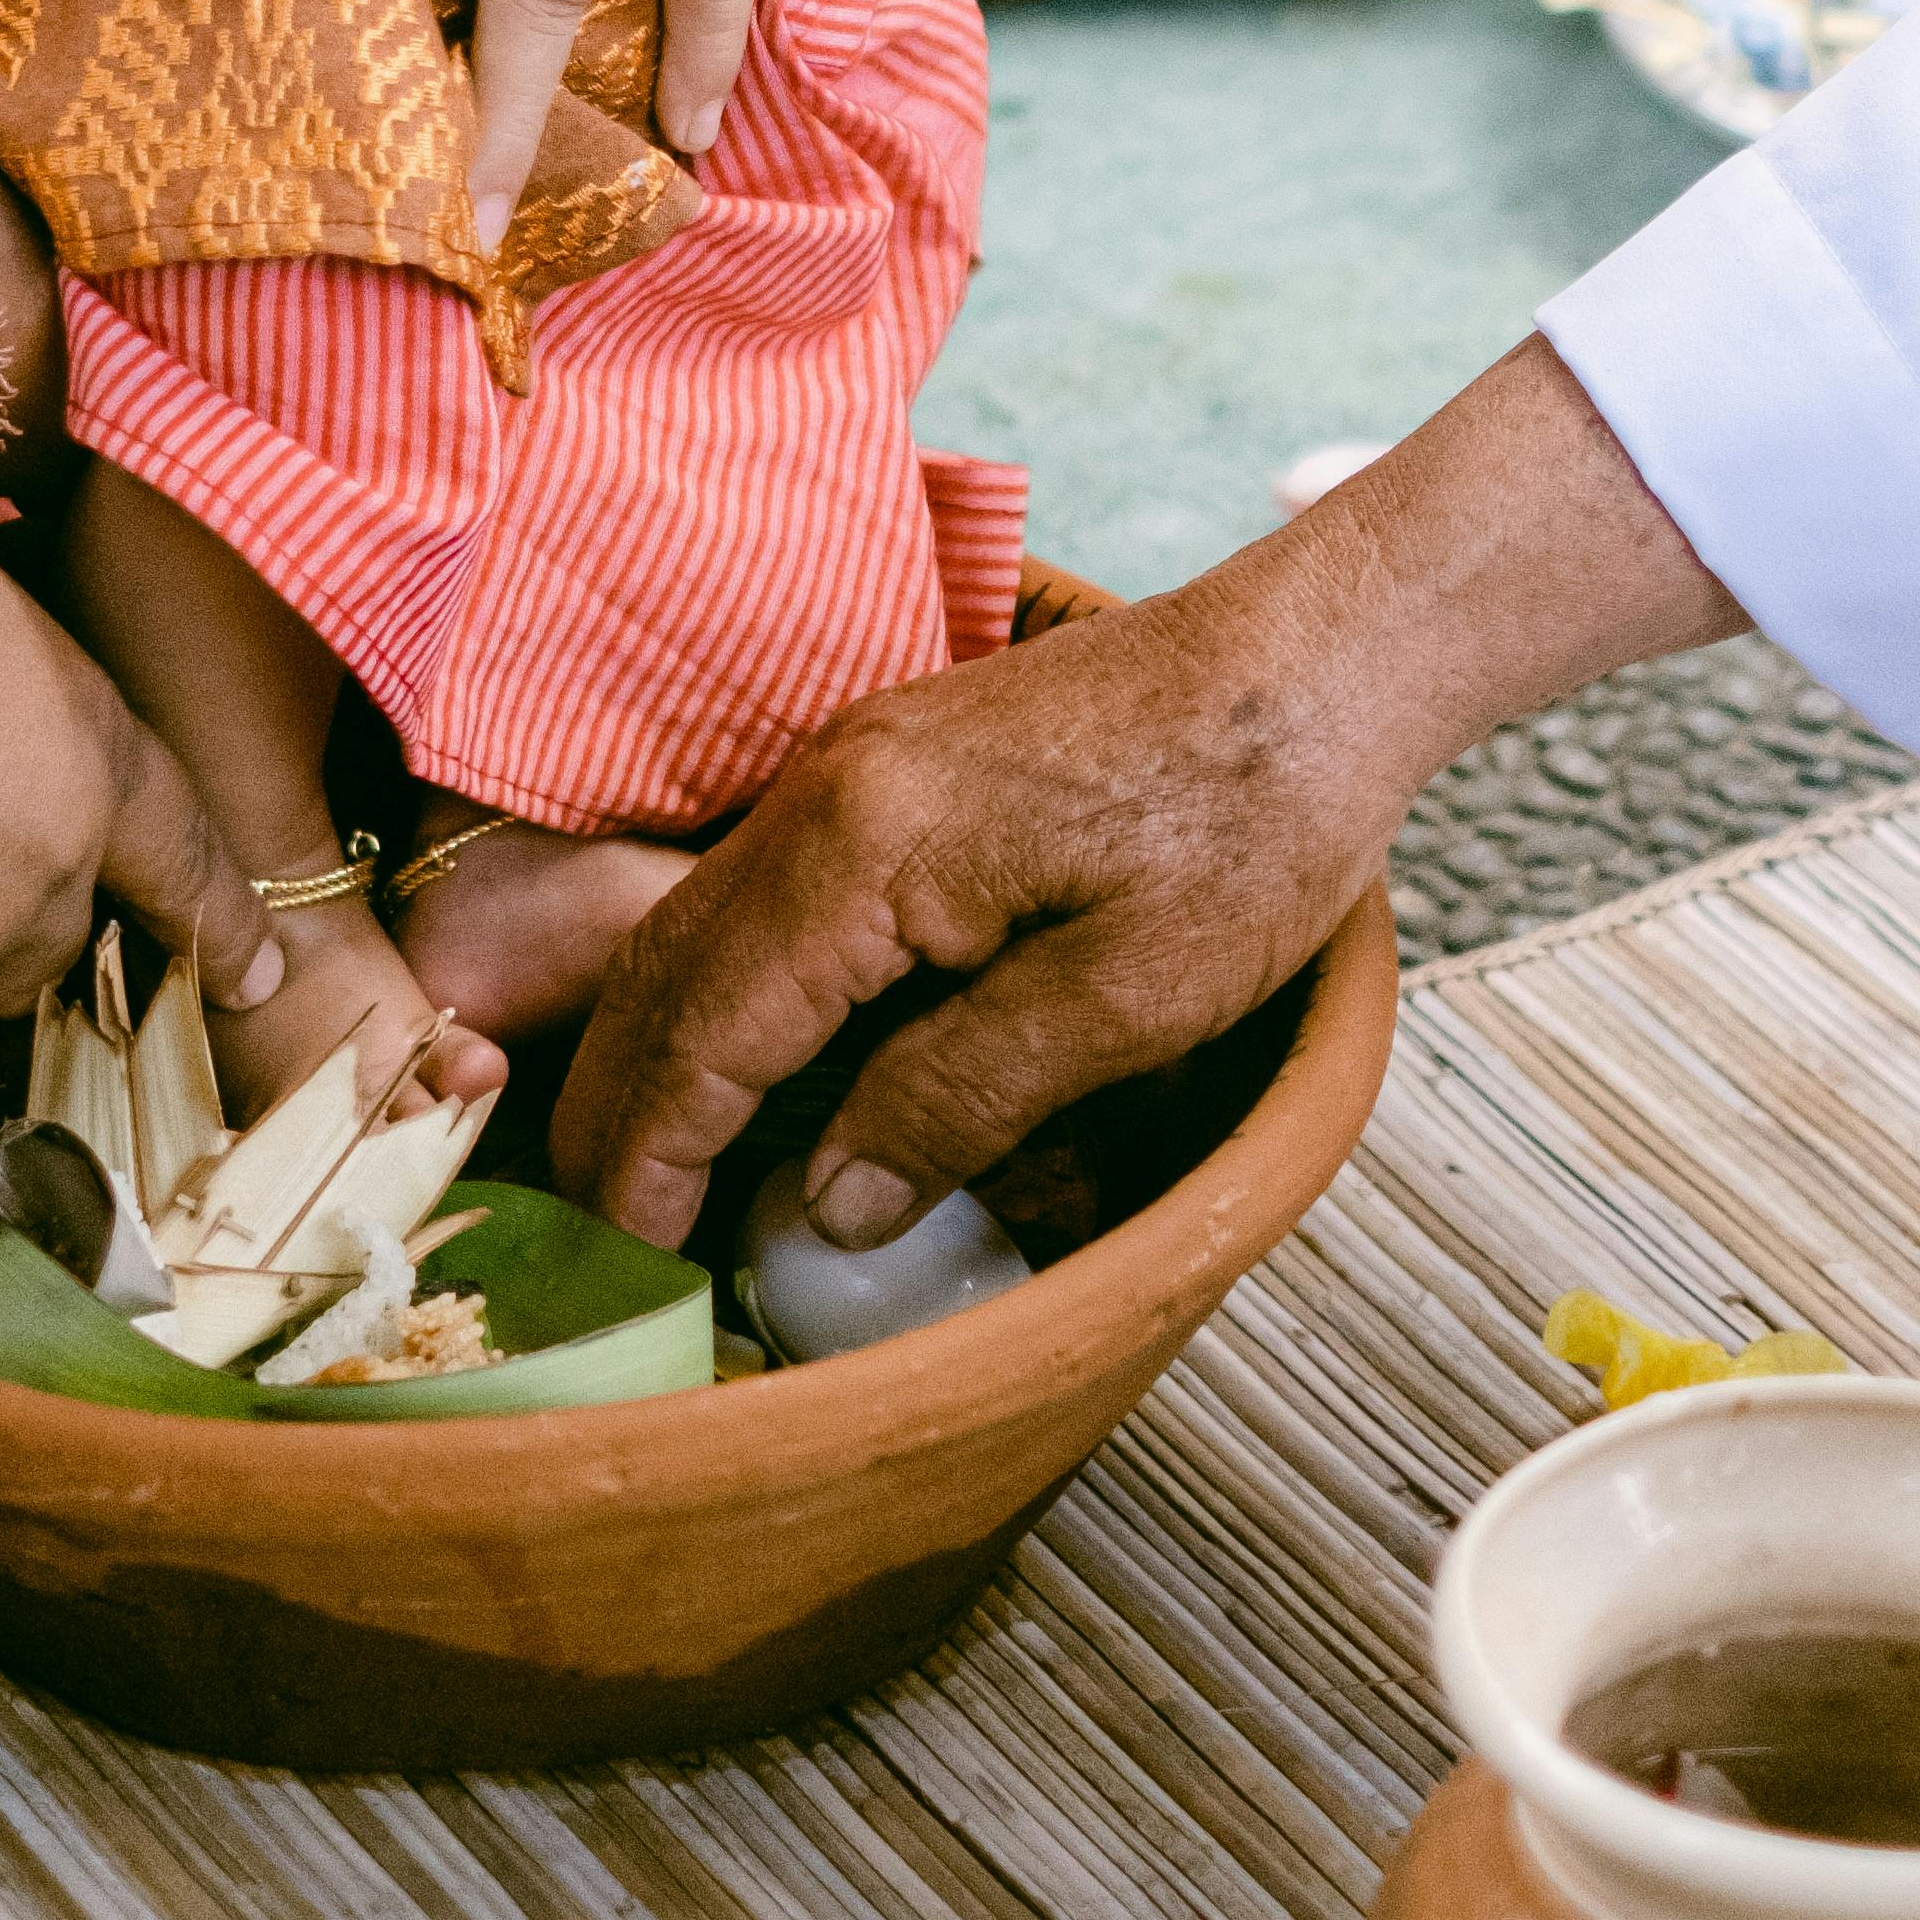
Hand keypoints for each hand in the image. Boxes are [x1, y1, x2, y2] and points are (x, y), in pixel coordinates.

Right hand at [555, 342, 1736, 1244]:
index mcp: (868, 850)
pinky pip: (758, 895)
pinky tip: (747, 1064)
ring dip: (659, 1054)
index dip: (654, 1155)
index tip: (622, 1260)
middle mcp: (824, 795)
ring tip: (651, 1176)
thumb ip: (962, 1096)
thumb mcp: (1129, 995)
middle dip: (618, 1111)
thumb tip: (827, 1205)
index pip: (707, 1028)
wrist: (1316, 658)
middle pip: (664, 972)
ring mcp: (848, 770)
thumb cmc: (1251, 819)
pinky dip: (721, 994)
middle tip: (603, 1242)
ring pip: (697, 928)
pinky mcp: (887, 769)